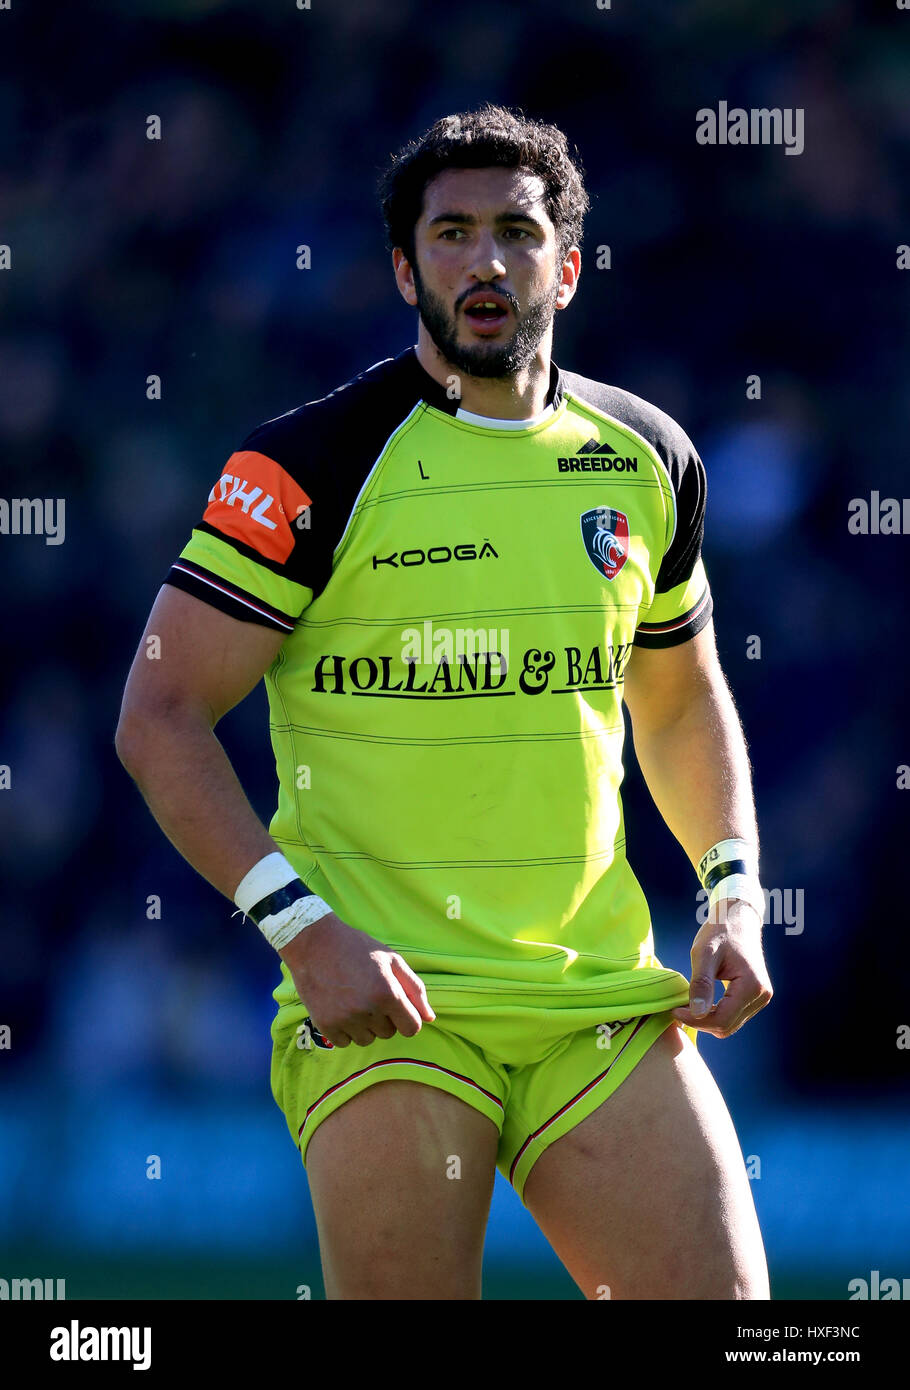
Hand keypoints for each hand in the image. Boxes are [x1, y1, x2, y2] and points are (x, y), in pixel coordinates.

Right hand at [278, 912, 435, 1047]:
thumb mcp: (392, 960)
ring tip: (355, 1001)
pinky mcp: (325, 1024)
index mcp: (388, 993)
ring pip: (367, 1040)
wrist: (315, 943)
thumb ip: (415, 989)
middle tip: (370, 995)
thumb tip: (430, 1018)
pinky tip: (340, 1008)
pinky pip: (345, 1042)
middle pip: (389, 1034)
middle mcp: (367, 1010)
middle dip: (385, 1018)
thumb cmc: (357, 948)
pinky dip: (345, 1030)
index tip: (398, 1008)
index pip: (412, 1028)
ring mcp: (345, 1019)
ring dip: (365, 1026)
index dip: (408, 1019)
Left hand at [671, 898, 772, 1037]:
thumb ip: (701, 983)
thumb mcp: (704, 954)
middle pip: (726, 1026)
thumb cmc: (720, 931)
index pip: (721, 1019)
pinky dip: (715, 1014)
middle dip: (700, 1021)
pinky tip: (700, 1001)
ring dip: (707, 1019)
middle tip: (678, 1006)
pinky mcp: (756, 997)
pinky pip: (733, 1016)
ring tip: (688, 1003)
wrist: (738, 918)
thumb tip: (696, 1013)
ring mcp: (761, 998)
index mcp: (752, 986)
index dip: (695, 1020)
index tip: (674, 1009)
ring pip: (729, 1025)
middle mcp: (762, 996)